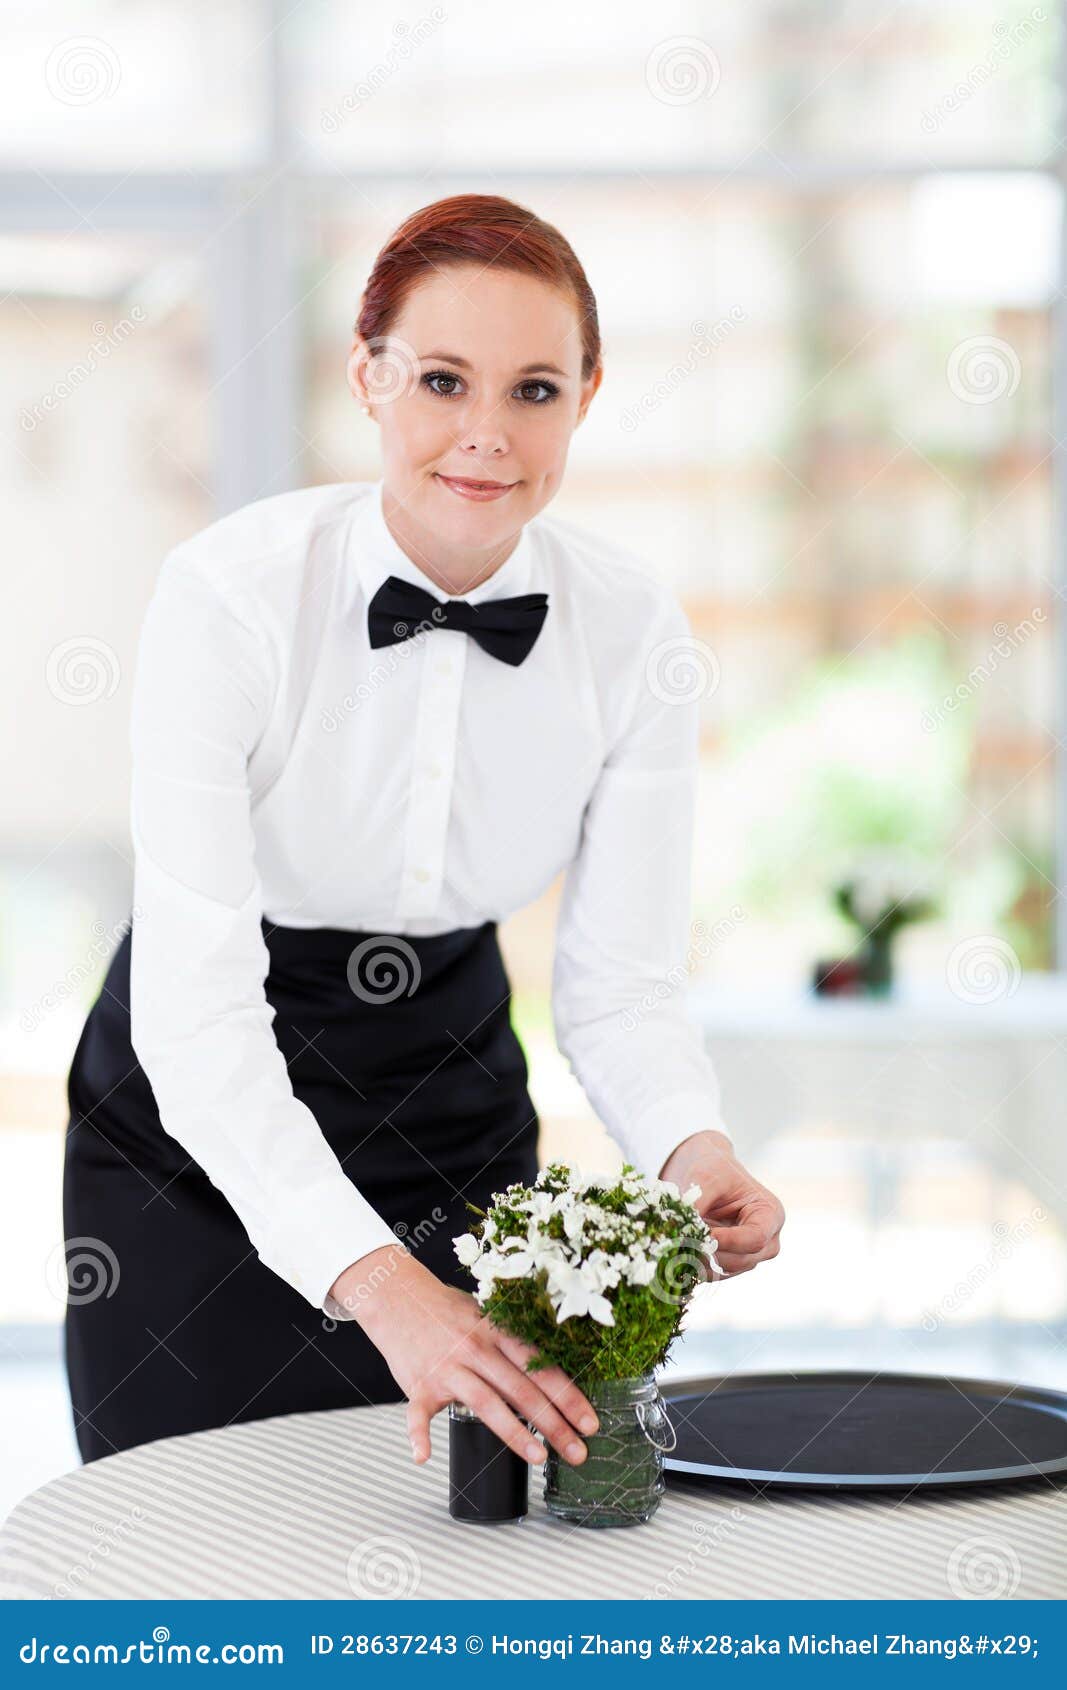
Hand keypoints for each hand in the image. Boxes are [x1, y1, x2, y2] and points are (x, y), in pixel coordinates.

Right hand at [329, 1247, 601, 1467]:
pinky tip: (423, 1456)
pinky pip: (417, 1414)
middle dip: (554, 1424)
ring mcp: (447, 1368)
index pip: (541, 1367)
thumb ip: (511, 1342)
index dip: (568, 1396)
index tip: (590, 1421)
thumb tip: (545, 1368)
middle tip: (579, 1451)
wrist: (397, 1295)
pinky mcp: (419, 1385)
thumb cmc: (445, 1307)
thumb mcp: (484, 1313)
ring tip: (539, 1457)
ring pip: (486, 1404)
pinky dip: (418, 1435)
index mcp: (497, 1332)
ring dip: (515, 1434)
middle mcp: (476, 1350)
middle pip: (522, 1390)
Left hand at [658, 1130, 784, 1275]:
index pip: (755, 1238)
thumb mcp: (706, 1178)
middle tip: (678, 1242)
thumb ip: (698, 1203)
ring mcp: (747, 1257)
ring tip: (672, 1244)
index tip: (701, 1234)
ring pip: (723, 1272)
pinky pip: (709, 1275)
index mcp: (770, 1215)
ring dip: (696, 1260)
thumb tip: (683, 1230)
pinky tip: (672, 1253)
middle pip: (740, 1260)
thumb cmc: (713, 1169)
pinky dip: (690, 1266)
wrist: (704, 1175)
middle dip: (708, 1252)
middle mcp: (765, 1242)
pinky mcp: (727, 1266)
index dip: (728, 1241)